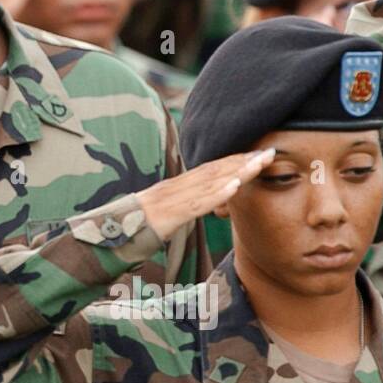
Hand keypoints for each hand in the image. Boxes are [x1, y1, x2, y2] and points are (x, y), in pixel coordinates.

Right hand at [137, 148, 275, 241]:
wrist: (112, 231)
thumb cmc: (138, 225)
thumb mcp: (164, 212)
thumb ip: (183, 206)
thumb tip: (201, 205)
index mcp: (178, 186)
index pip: (211, 169)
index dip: (235, 160)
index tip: (257, 154)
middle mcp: (178, 186)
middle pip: (215, 170)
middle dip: (243, 161)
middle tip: (269, 152)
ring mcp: (175, 198)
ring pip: (211, 182)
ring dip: (237, 172)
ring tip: (259, 164)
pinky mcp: (172, 213)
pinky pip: (198, 202)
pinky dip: (218, 193)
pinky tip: (235, 186)